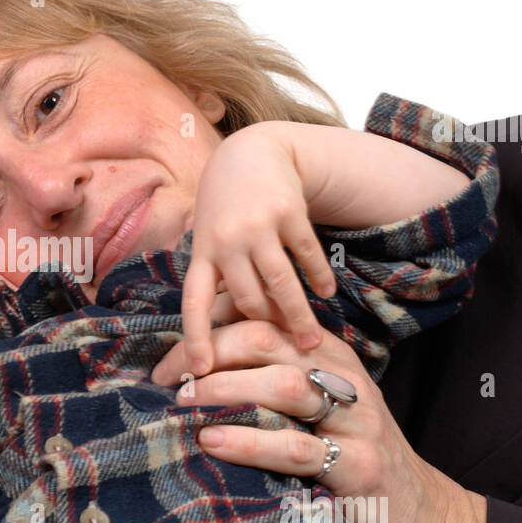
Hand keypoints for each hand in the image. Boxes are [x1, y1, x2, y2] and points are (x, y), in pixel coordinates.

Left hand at [151, 318, 485, 522]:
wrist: (419, 515)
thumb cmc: (347, 455)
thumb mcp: (315, 405)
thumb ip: (268, 378)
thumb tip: (194, 363)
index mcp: (327, 354)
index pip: (263, 317)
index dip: (211, 328)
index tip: (170, 357)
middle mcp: (344, 376)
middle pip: (266, 340)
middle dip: (208, 354)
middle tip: (166, 379)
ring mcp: (355, 420)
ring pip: (283, 385)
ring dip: (224, 389)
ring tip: (182, 403)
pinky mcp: (358, 465)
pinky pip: (297, 447)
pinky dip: (250, 443)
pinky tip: (212, 443)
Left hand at [182, 123, 337, 376]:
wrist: (250, 152)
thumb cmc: (226, 206)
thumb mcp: (209, 237)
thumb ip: (218, 276)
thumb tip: (224, 331)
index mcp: (203, 253)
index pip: (194, 301)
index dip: (196, 337)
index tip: (200, 370)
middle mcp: (227, 242)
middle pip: (249, 300)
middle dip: (269, 330)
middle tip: (290, 355)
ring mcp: (257, 226)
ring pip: (281, 285)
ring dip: (299, 316)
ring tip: (313, 340)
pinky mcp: (288, 212)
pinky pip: (307, 256)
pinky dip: (319, 278)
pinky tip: (327, 293)